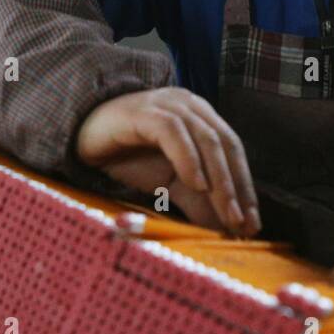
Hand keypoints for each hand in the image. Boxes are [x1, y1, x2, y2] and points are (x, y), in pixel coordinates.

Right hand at [76, 87, 259, 236]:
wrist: (81, 136)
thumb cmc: (127, 155)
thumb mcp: (167, 182)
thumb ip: (196, 201)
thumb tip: (225, 228)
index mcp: (200, 116)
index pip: (233, 149)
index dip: (245, 185)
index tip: (253, 222)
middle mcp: (189, 105)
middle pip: (225, 144)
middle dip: (238, 187)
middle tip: (243, 223)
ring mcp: (167, 104)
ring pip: (206, 138)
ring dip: (220, 179)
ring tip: (227, 212)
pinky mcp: (144, 112)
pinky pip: (173, 133)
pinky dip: (189, 159)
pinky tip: (197, 185)